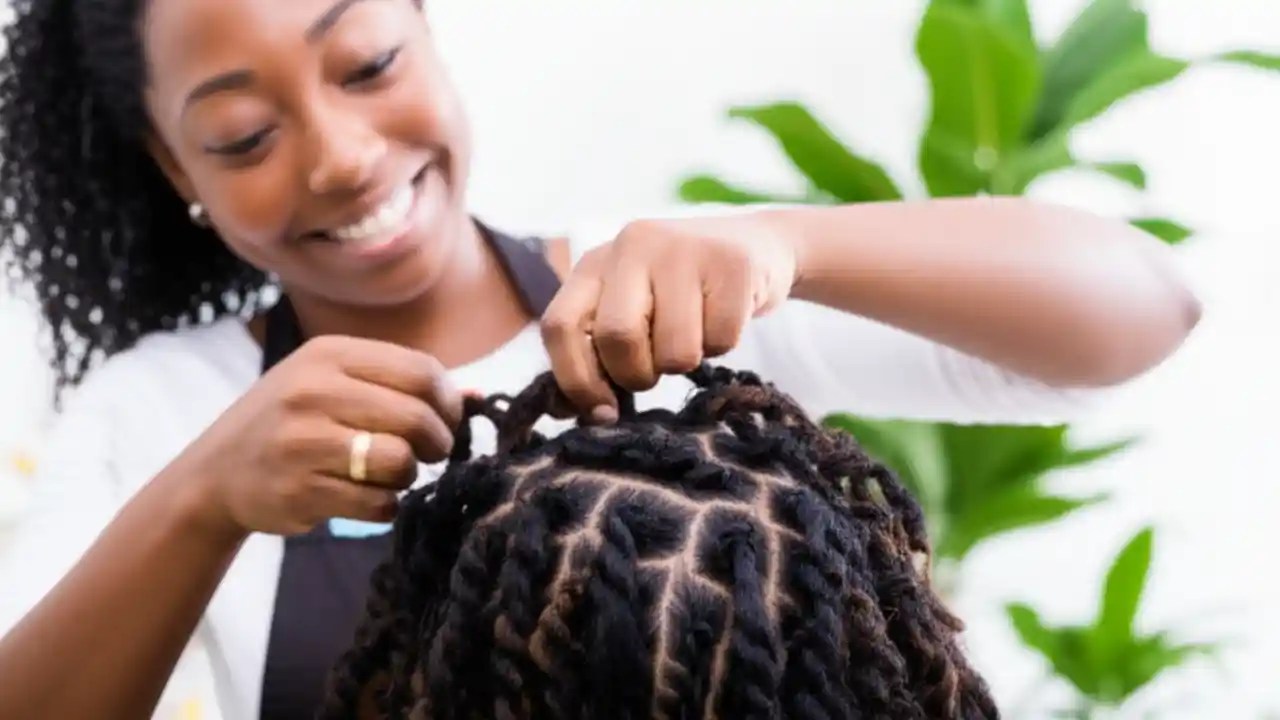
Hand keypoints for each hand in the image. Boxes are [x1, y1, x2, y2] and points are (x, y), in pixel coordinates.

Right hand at [172, 335, 463, 535]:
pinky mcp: (300, 491)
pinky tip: (367, 499)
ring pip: (399, 462)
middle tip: (431, 454)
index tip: (448, 421)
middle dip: (438, 443)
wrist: (214, 475)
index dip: (450, 402)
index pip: (422, 372)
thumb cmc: (290, 422)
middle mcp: (313, 392)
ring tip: (392, 475)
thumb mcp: (334, 384)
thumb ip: (401, 384)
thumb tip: (478, 397)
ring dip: (409, 477)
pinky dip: (385, 507)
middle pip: (417, 419)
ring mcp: (303, 442)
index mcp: (329, 355)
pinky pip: (377, 504)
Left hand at [541, 213, 797, 419]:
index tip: (604, 411)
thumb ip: (597, 351)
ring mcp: (684, 249)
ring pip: (675, 349)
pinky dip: (723, 347)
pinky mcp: (734, 264)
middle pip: (617, 338)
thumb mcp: (630, 307)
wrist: (757, 244)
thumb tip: (577, 414)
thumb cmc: (681, 293)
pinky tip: (722, 318)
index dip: (577, 379)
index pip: (560, 326)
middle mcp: (633, 245)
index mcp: (595, 262)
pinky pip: (721, 340)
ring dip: (685, 364)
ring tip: (693, 336)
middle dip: (638, 374)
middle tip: (657, 367)